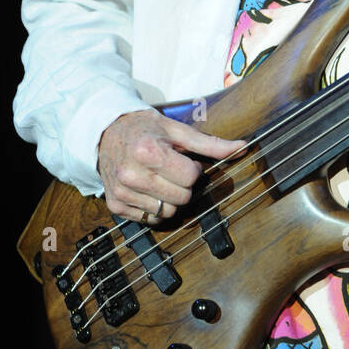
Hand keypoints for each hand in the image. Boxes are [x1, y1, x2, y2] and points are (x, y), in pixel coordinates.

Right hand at [98, 109, 244, 221]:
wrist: (104, 133)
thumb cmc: (145, 129)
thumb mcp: (177, 130)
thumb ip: (211, 144)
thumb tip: (243, 148)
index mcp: (148, 152)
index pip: (190, 178)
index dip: (192, 169)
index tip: (182, 159)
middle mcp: (131, 175)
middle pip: (181, 198)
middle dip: (183, 185)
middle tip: (172, 170)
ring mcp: (121, 192)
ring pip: (167, 212)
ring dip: (170, 198)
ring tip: (160, 179)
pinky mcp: (115, 205)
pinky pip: (150, 219)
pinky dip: (154, 207)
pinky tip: (148, 189)